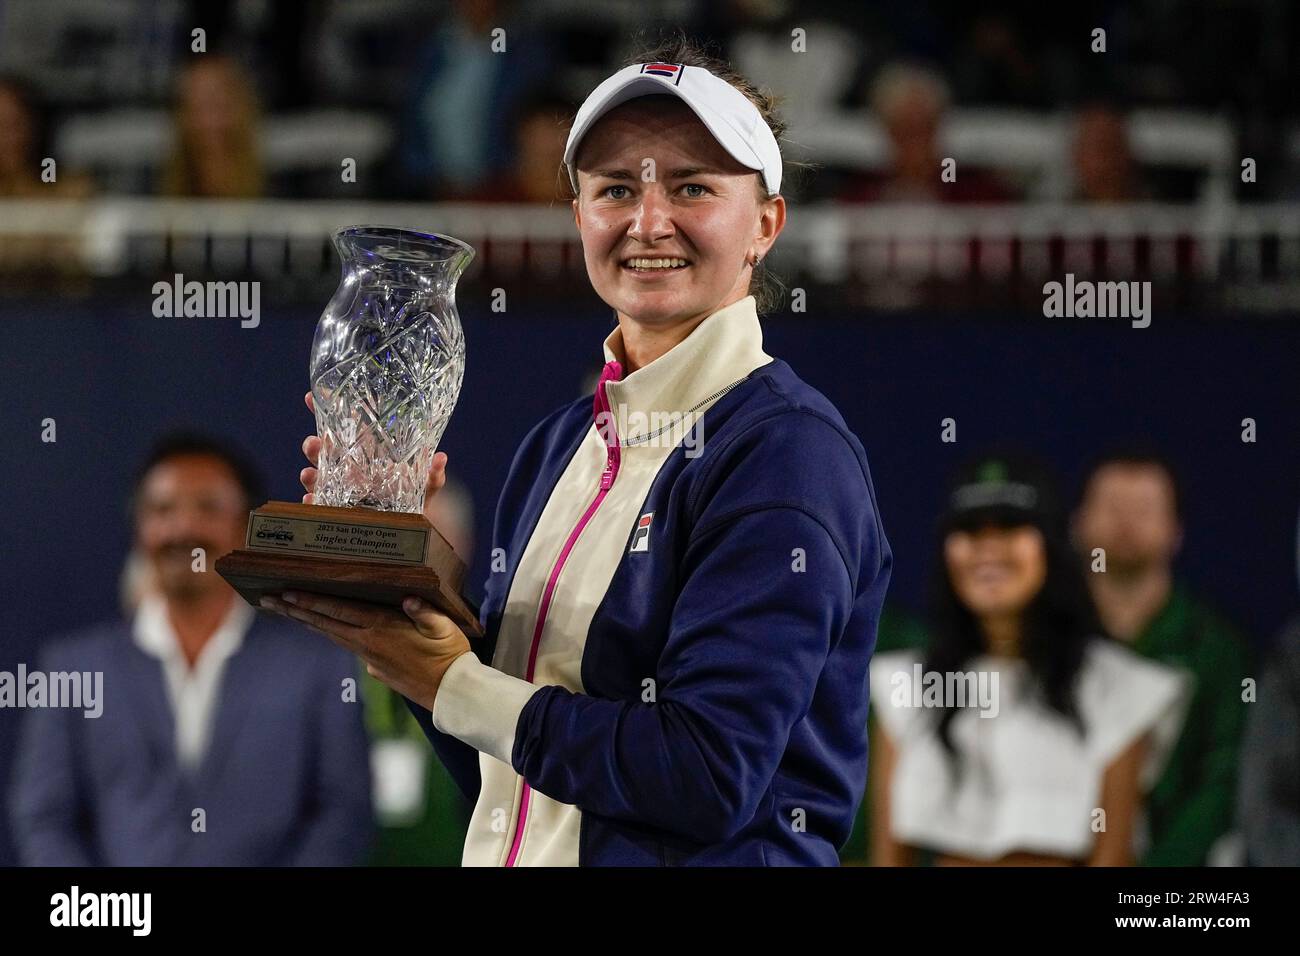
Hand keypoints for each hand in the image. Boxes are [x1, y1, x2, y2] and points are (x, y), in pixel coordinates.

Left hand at [260, 590, 470, 711]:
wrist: (450, 694)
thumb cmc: (450, 656)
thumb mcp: (444, 628)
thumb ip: (424, 613)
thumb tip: (408, 598)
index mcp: (382, 629)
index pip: (339, 612)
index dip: (312, 602)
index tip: (287, 594)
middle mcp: (369, 643)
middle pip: (325, 624)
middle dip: (296, 611)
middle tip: (270, 601)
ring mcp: (370, 658)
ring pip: (333, 635)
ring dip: (308, 622)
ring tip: (287, 611)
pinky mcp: (376, 669)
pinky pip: (348, 646)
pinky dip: (330, 634)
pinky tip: (325, 628)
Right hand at [299, 390, 448, 526]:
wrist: (410, 524)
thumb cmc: (415, 494)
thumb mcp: (425, 482)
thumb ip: (432, 473)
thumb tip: (440, 459)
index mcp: (366, 451)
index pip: (342, 425)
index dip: (325, 409)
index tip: (310, 396)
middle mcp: (347, 467)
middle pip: (322, 451)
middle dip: (313, 445)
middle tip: (315, 443)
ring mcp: (340, 489)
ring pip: (317, 477)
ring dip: (310, 473)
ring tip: (310, 473)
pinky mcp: (337, 510)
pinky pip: (320, 505)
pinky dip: (313, 502)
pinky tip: (312, 501)